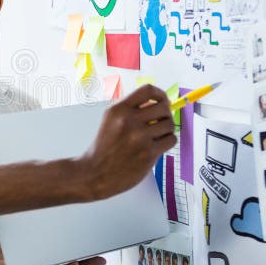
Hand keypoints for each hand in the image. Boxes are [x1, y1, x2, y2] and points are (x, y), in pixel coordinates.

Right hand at [79, 85, 176, 199]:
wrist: (95, 173)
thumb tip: (155, 102)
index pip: (148, 90)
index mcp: (118, 110)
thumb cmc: (104, 148)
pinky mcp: (149, 153)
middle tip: (160, 121)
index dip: (160, 94)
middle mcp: (129, 121)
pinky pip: (171, 140)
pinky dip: (167, 142)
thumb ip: (129, 109)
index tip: (162, 100)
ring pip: (169, 124)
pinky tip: (156, 146)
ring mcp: (139, 137)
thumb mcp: (109, 120)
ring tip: (156, 136)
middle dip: (165, 114)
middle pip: (163, 107)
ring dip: (166, 129)